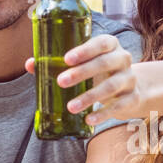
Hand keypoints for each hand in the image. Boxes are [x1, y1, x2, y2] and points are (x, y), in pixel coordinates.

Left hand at [24, 33, 138, 124]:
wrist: (129, 86)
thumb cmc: (97, 69)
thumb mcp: (83, 62)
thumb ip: (57, 62)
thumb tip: (30, 64)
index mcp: (110, 44)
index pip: (100, 43)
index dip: (85, 50)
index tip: (66, 59)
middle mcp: (123, 58)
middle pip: (104, 63)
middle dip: (82, 73)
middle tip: (61, 82)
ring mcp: (129, 78)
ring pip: (111, 87)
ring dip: (89, 97)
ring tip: (70, 106)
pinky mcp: (132, 97)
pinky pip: (118, 106)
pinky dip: (103, 114)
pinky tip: (89, 119)